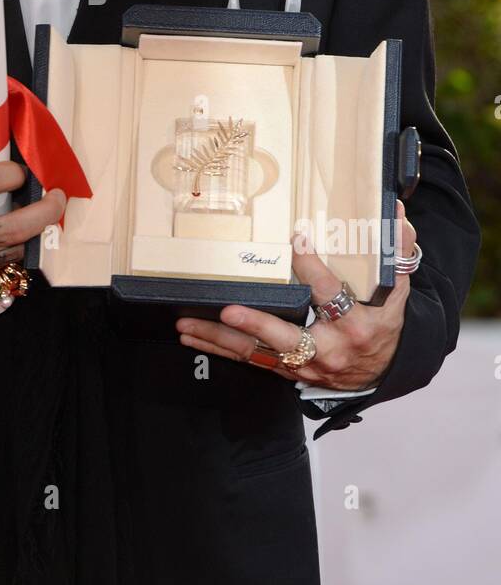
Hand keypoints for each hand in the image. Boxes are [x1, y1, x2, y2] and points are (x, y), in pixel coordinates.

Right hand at [0, 160, 64, 308]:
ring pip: (15, 252)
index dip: (13, 174)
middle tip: (56, 199)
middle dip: (46, 211)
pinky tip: (9, 252)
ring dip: (30, 237)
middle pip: (14, 225)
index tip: (21, 173)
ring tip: (32, 224)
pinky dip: (12, 264)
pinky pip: (4, 278)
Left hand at [176, 199, 416, 391]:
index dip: (312, 266)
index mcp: (355, 324)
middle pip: (289, 337)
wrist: (383, 369)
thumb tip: (396, 213)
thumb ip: (395, 252)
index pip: (329, 292)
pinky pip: (249, 362)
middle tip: (228, 310)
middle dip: (257, 325)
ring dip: (220, 339)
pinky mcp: (288, 372)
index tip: (296, 241)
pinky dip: (218, 349)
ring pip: (258, 354)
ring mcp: (305, 364)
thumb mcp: (396, 288)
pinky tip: (191, 338)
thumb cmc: (384, 321)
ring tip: (187, 325)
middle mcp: (328, 349)